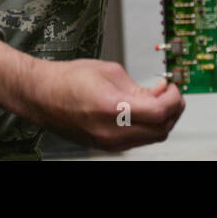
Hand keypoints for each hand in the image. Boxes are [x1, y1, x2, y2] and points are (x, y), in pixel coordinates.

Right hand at [21, 58, 184, 151]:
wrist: (41, 95)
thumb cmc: (67, 79)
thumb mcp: (109, 71)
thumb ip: (138, 85)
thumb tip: (159, 94)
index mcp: (113, 108)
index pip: (160, 112)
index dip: (174, 99)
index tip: (173, 87)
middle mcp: (112, 131)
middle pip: (161, 130)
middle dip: (173, 110)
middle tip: (169, 92)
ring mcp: (109, 143)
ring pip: (152, 138)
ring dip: (161, 120)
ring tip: (154, 99)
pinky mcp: (106, 146)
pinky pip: (137, 140)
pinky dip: (146, 126)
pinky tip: (141, 110)